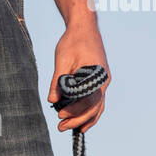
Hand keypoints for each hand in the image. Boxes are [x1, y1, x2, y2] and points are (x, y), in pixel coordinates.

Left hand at [48, 18, 109, 133]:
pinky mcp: (99, 82)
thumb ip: (58, 81)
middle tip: (61, 127)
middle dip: (77, 119)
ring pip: (97, 107)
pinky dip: (90, 113)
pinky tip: (82, 123)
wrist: (84, 27)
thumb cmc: (73, 41)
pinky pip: (97, 102)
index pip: (88, 99)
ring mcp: (103, 82)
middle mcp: (103, 81)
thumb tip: (52, 101)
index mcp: (97, 74)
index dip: (74, 110)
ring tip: (69, 128)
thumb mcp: (62, 59)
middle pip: (94, 107)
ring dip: (84, 118)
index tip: (60, 115)